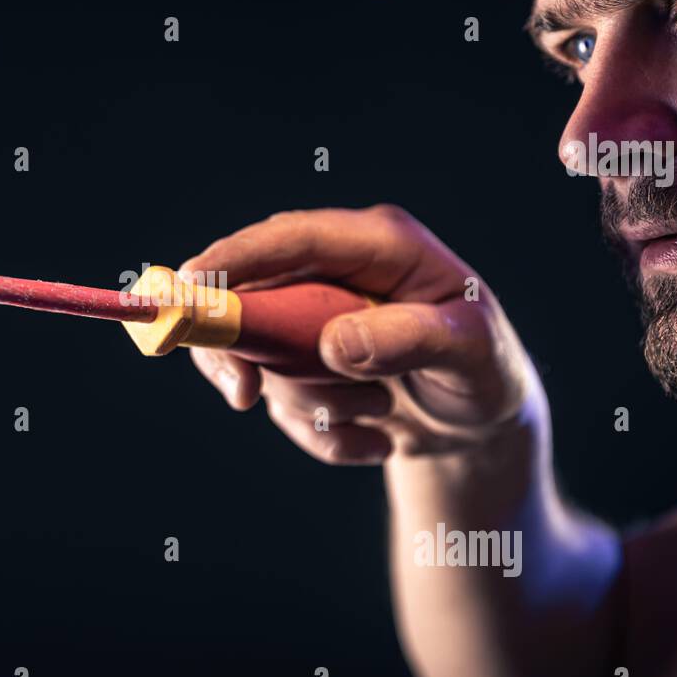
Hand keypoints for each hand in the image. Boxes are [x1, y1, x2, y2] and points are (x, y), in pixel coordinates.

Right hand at [179, 205, 543, 464]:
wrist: (478, 423)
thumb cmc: (485, 371)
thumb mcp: (469, 353)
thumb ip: (410, 340)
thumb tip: (335, 344)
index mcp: (379, 244)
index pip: (293, 238)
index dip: (236, 258)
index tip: (191, 287)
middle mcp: (335, 270)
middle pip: (250, 291)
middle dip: (244, 348)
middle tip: (242, 394)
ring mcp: (311, 314)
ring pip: (260, 357)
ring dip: (311, 404)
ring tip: (381, 414)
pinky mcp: (298, 358)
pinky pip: (277, 400)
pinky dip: (319, 433)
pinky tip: (372, 439)